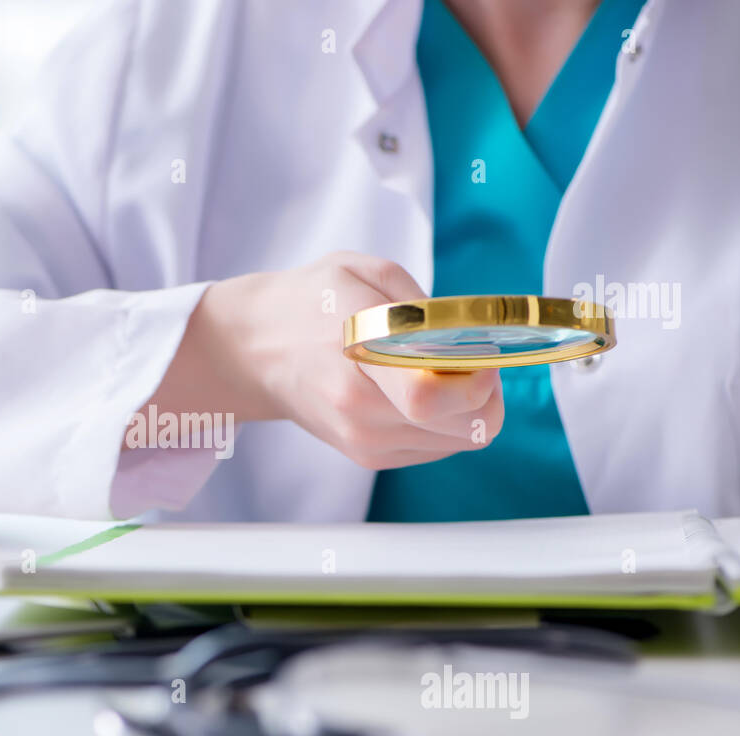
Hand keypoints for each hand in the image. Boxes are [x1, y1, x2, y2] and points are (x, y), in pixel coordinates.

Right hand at [144, 251, 503, 469]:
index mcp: (355, 367)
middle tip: (466, 358)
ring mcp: (366, 443)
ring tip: (432, 369)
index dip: (476, 377)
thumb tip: (474, 342)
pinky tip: (416, 389)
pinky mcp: (371, 457)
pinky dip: (446, 419)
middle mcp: (361, 417)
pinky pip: (440, 447)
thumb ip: (422, 308)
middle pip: (468, 429)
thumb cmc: (310, 305)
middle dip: (486, 392)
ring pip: (462, 440)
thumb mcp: (362, 274)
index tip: (475, 350)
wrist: (253, 350)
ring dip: (466, 406)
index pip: (432, 397)